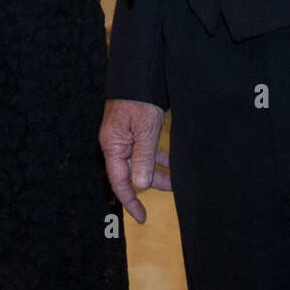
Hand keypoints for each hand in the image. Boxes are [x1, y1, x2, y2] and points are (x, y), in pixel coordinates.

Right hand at [99, 98, 170, 222]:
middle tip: (173, 188)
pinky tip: (170, 160)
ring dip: (156, 170)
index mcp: (112, 145)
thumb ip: (142, 158)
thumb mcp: (145, 130)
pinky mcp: (133, 129)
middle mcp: (116, 143)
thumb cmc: (140, 98)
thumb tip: (139, 187)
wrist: (139, 71)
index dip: (130, 202)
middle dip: (151, 183)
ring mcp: (124, 136)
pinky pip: (143, 149)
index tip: (142, 217)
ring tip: (176, 177)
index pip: (119, 182)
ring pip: (139, 161)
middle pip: (130, 173)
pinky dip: (156, 157)